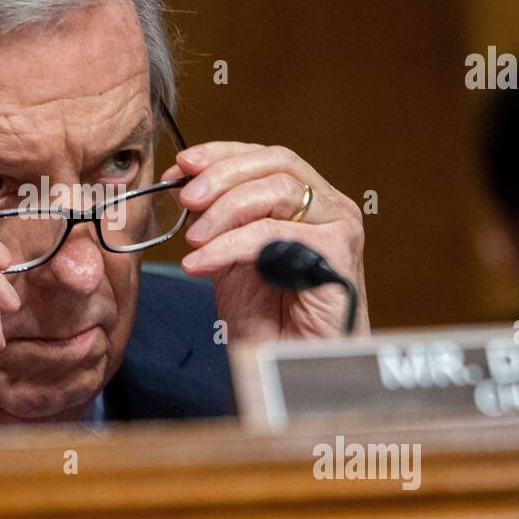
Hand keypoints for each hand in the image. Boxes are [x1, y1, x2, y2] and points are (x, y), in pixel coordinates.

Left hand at [167, 142, 368, 340]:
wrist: (288, 363)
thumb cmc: (266, 316)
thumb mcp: (229, 253)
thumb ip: (216, 217)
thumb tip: (183, 183)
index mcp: (306, 199)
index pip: (265, 156)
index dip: (220, 155)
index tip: (180, 168)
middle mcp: (328, 205)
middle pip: (273, 163)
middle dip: (221, 175)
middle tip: (185, 199)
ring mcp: (338, 225)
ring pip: (276, 191)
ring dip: (224, 211)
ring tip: (193, 240)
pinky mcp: (337, 251)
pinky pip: (273, 234)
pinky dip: (229, 246)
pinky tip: (202, 263)